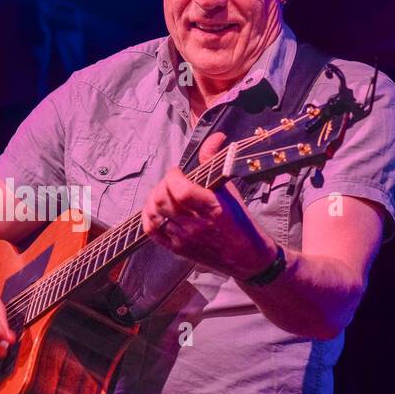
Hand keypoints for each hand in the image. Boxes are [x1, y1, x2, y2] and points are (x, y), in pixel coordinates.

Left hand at [139, 132, 275, 277]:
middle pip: (162, 200)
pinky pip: (152, 232)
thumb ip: (215, 162)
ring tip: (162, 194)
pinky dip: (148, 217)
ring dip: (153, 200)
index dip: (173, 176)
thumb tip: (215, 137)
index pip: (180, 190)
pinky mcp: (178, 250)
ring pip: (154, 215)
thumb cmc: (240, 221)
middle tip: (170, 182)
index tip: (178, 172)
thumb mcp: (230, 190)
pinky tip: (154, 210)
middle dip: (161, 185)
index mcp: (212, 208)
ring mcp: (185, 239)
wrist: (246, 256)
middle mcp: (196, 225)